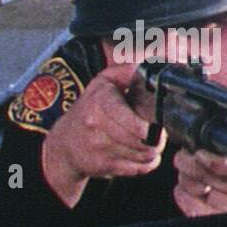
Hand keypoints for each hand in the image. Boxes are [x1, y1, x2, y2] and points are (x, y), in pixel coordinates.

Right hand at [42, 62, 165, 208]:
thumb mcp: (105, 81)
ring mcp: (98, 147)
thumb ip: (129, 70)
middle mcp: (96, 124)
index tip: (156, 125)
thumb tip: (157, 58)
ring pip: (141, 155)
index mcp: (100, 99)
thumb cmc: (91, 108)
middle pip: (140, 139)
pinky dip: (147, 163)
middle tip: (160, 133)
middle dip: (157, 138)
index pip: (128, 118)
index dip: (146, 127)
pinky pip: (137, 169)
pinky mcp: (103, 166)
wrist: (66, 142)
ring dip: (154, 150)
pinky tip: (144, 155)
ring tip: (153, 143)